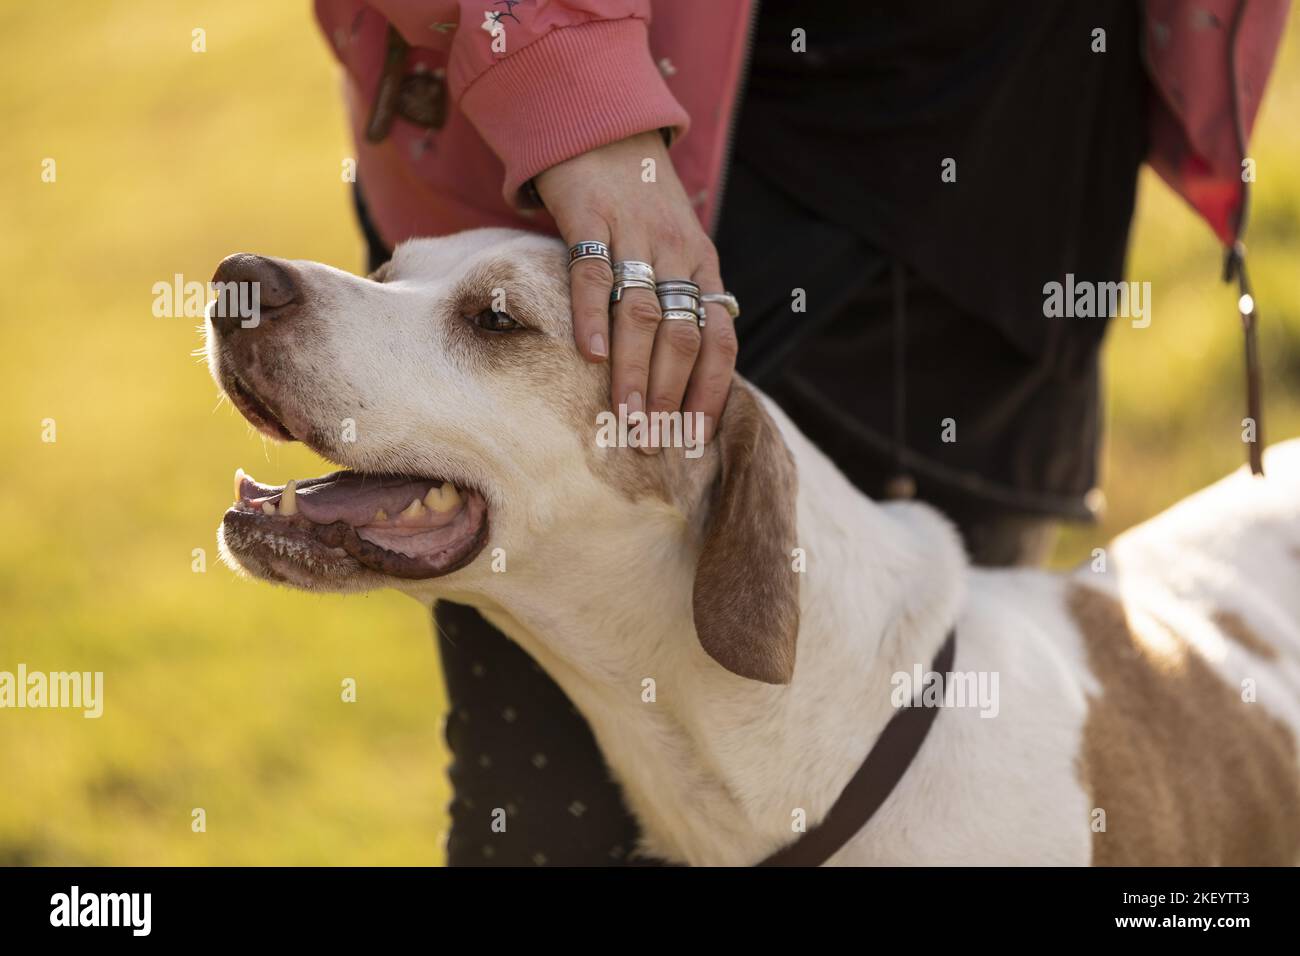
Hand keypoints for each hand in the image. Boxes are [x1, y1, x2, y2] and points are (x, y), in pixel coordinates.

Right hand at [535, 130, 736, 448]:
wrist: (603, 127)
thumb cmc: (638, 203)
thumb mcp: (675, 248)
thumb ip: (680, 299)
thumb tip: (680, 374)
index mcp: (703, 266)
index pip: (719, 339)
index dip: (710, 389)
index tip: (695, 435)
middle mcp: (677, 252)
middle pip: (682, 334)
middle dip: (670, 393)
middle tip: (653, 440)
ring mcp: (635, 234)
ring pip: (642, 313)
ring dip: (635, 371)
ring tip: (626, 416)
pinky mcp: (591, 216)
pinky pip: (593, 274)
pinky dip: (591, 316)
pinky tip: (587, 356)